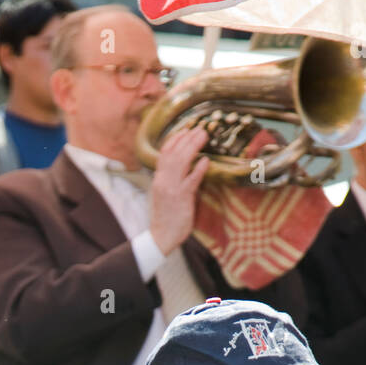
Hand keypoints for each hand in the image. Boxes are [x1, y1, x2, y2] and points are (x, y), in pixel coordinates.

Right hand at [149, 125, 209, 254]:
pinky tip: (206, 161)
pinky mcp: (182, 198)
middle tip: (200, 128)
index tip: (186, 129)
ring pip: (181, 162)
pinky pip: (191, 180)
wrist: (162, 236)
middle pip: (174, 153)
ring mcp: (172, 188)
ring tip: (203, 136)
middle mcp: (164, 180)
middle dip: (187, 138)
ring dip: (193, 147)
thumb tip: (183, 167)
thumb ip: (171, 179)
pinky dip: (199, 169)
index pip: (165, 153)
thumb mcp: (164, 193)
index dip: (175, 139)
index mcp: (159, 178)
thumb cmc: (166, 216)